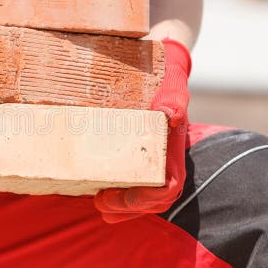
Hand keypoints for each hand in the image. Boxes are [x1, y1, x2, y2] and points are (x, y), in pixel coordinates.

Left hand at [94, 39, 190, 222]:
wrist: (164, 59)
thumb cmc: (167, 71)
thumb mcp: (171, 81)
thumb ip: (174, 96)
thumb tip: (170, 115)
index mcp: (174, 149)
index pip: (167, 188)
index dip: (143, 200)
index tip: (113, 195)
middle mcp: (165, 157)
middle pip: (152, 199)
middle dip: (127, 208)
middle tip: (99, 203)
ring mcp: (152, 156)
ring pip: (143, 194)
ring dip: (122, 206)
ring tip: (97, 202)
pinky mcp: (137, 150)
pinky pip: (131, 178)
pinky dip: (116, 188)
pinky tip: (93, 184)